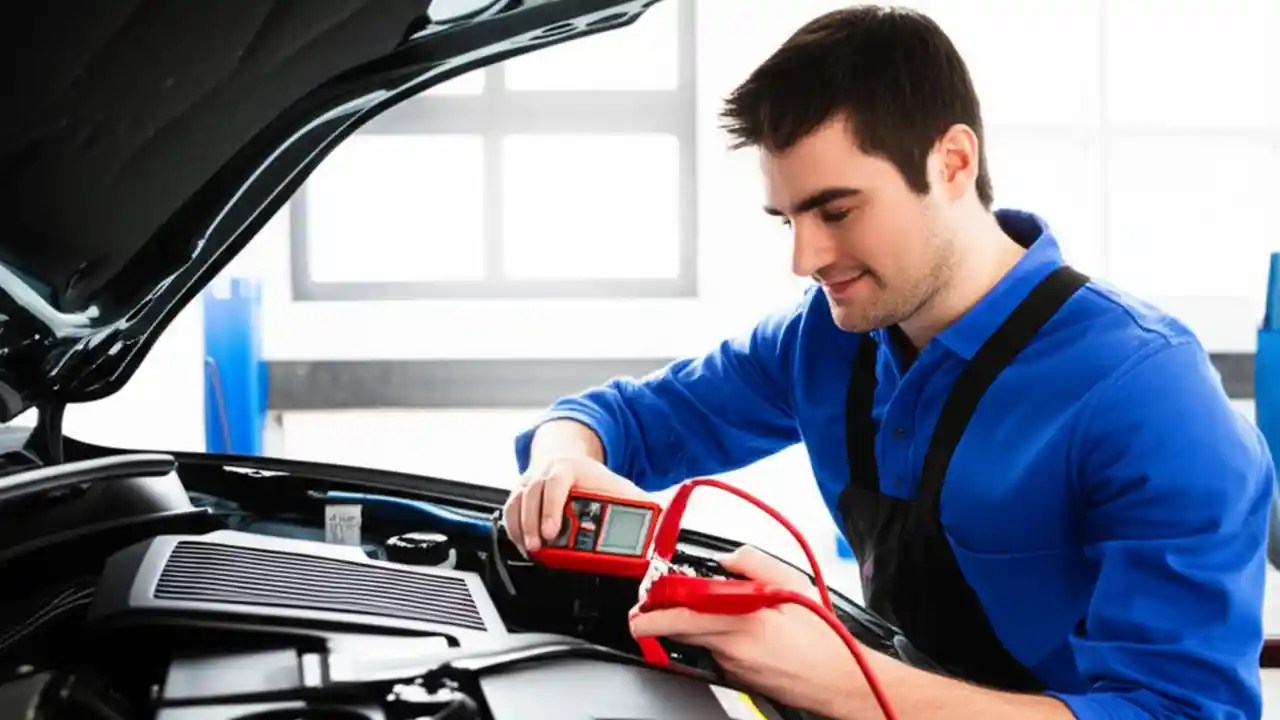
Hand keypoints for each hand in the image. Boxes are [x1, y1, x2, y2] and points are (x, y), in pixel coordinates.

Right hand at [502, 455, 647, 555]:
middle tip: (540, 547)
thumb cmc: (595, 479)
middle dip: (533, 523)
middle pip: (532, 494)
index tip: (554, 532)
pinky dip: (513, 529)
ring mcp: (530, 483)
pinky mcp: (520, 495)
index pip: (557, 481)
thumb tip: (663, 519)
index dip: (553, 507)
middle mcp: (546, 472)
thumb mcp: (620, 487)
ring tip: (531, 550)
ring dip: (520, 529)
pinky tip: (523, 545)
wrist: (569, 459)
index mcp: (570, 467)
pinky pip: (510, 511)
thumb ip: (639, 503)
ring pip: (516, 503)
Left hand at [629, 545, 870, 718]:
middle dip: (660, 621)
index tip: (641, 606)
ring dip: (696, 627)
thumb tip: (728, 557)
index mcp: (743, 621)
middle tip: (647, 613)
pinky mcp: (738, 679)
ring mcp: (733, 668)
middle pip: (682, 632)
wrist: (840, 680)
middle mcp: (732, 648)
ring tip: (712, 613)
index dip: (656, 612)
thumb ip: (756, 564)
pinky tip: (739, 634)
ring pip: (700, 641)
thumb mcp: (795, 587)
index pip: (684, 616)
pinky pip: (717, 654)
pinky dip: (717, 640)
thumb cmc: (824, 638)